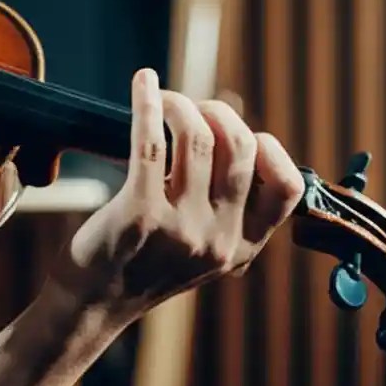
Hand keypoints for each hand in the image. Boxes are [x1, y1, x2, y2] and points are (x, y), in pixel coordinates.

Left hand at [54, 68, 303, 323]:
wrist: (96, 302)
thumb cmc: (148, 262)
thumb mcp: (206, 249)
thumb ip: (228, 208)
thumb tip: (231, 131)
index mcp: (244, 246)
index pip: (288, 189)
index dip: (270, 150)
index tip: (242, 137)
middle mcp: (219, 240)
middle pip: (240, 149)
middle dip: (219, 113)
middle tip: (194, 109)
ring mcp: (181, 229)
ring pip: (199, 139)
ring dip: (182, 105)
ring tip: (166, 100)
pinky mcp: (139, 215)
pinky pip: (151, 142)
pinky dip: (148, 102)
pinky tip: (143, 83)